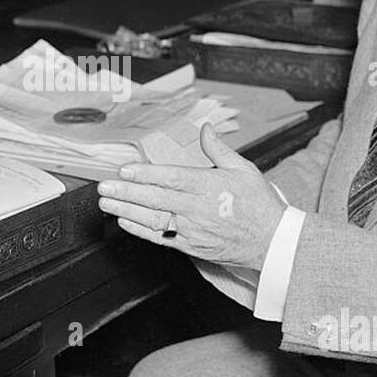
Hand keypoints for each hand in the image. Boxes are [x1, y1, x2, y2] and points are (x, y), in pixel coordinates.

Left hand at [96, 123, 287, 270]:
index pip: (171, 178)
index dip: (145, 174)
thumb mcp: (244, 169)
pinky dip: (141, 231)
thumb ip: (219, 149)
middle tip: (104, 187)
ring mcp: (193, 230)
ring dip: (127, 211)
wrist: (272, 243)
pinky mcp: (191, 246)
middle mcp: (198, 209)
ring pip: (154, 220)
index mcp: (209, 186)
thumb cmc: (259, 205)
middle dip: (126, 192)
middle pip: (156, 199)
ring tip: (106, 204)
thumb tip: (204, 129)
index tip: (124, 170)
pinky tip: (125, 222)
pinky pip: (161, 238)